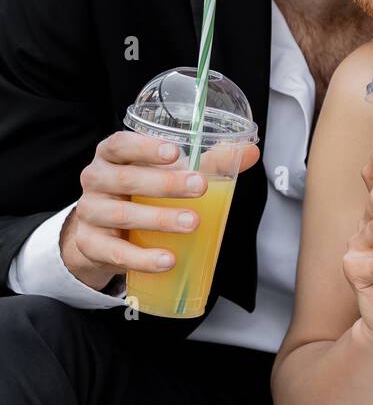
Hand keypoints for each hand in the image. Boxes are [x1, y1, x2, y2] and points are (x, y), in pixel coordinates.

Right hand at [60, 131, 259, 290]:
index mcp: (112, 156)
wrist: (101, 235)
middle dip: (165, 183)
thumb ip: (209, 163)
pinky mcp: (90, 245)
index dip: (145, 147)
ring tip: (192, 224)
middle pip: (127, 179)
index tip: (176, 152)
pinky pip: (115, 252)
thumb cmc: (139, 194)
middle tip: (201, 187)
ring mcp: (89, 213)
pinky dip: (142, 258)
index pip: (121, 145)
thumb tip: (251, 152)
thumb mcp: (167, 176)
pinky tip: (167, 259)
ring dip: (159, 219)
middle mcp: (95, 180)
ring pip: (122, 214)